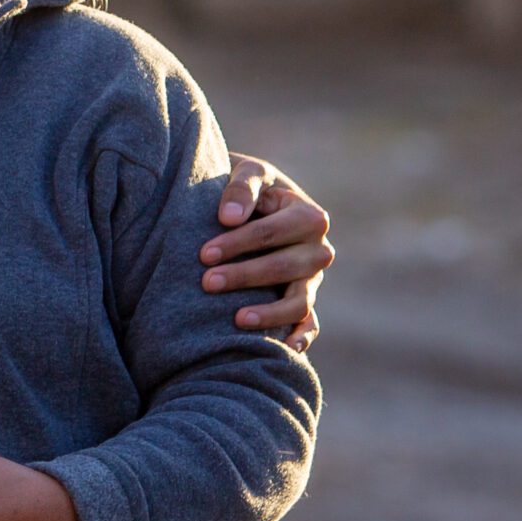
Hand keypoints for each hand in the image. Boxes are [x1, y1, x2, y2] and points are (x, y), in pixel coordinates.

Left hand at [206, 153, 333, 351]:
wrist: (251, 203)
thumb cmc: (248, 187)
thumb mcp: (247, 172)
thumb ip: (242, 188)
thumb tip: (230, 218)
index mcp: (309, 215)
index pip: (273, 233)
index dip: (239, 244)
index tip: (203, 254)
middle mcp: (318, 250)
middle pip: (285, 268)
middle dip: (245, 276)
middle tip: (207, 282)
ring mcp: (313, 279)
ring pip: (299, 302)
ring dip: (269, 313)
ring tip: (237, 319)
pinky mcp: (305, 300)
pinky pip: (310, 323)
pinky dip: (301, 337)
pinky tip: (284, 349)